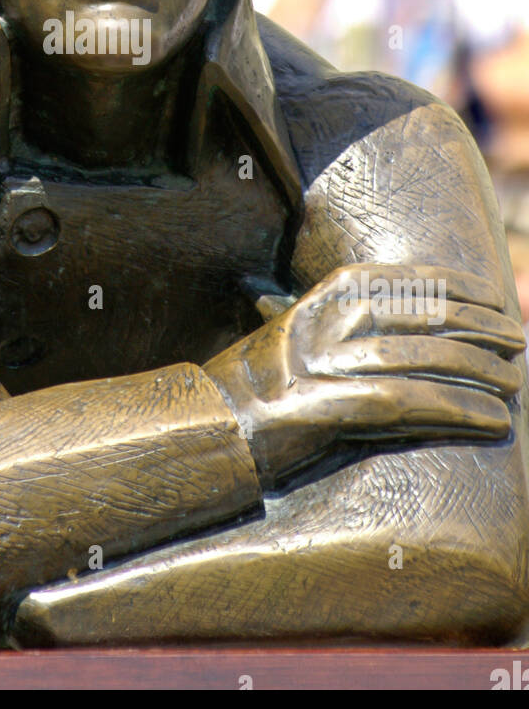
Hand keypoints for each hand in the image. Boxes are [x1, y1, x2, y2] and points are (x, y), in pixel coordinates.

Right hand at [205, 263, 524, 488]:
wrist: (210, 427)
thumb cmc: (260, 386)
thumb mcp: (300, 333)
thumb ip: (343, 318)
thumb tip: (402, 316)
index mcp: (326, 295)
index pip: (410, 281)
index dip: (462, 289)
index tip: (498, 299)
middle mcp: (329, 321)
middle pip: (425, 317)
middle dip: (482, 328)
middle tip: (520, 339)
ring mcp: (327, 364)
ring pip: (426, 361)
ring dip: (482, 373)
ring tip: (516, 383)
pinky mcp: (331, 408)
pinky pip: (413, 406)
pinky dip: (460, 411)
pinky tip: (494, 418)